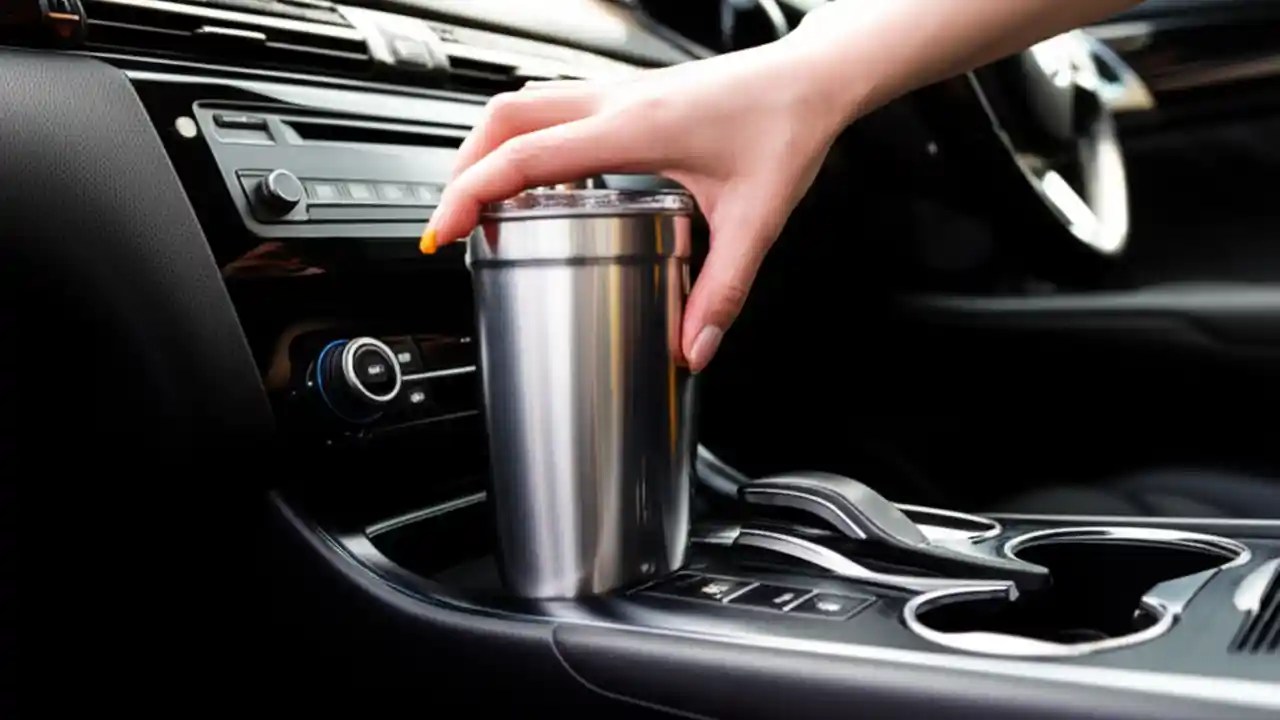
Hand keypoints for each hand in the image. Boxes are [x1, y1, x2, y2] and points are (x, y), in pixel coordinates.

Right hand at [425, 37, 861, 372]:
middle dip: (463, 168)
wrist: (813, 79)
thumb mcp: (756, 219)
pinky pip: (556, 107)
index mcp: (635, 128)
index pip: (526, 155)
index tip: (445, 231)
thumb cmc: (786, 127)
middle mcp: (616, 101)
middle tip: (452, 222)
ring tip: (482, 200)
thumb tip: (694, 346)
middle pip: (504, 116)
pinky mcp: (631, 96)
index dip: (472, 192)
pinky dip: (527, 138)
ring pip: (524, 103)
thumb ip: (722, 290)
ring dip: (490, 147)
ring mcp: (619, 92)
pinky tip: (541, 178)